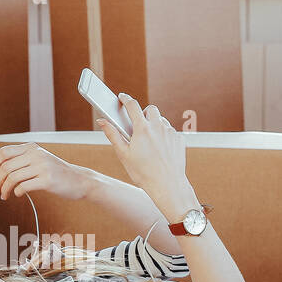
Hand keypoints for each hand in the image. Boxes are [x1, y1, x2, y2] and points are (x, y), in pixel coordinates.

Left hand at [0, 142, 91, 200]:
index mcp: (32, 148)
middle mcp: (36, 154)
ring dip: (4, 189)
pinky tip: (18, 194)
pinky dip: (17, 192)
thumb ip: (21, 160)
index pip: (4, 151)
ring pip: (12, 178)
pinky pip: (23, 187)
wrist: (79, 180)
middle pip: (6, 166)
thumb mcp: (39, 160)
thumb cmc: (56, 172)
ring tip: (4, 195)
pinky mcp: (47, 180)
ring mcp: (42, 167)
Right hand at [96, 94, 193, 209]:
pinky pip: (171, 131)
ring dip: (155, 125)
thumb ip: (112, 135)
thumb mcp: (123, 154)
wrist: (167, 185)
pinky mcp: (180, 139)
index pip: (132, 105)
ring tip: (149, 142)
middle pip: (150, 109)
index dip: (125, 99)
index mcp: (142, 129)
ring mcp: (171, 132)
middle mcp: (158, 127)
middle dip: (144, 114)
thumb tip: (102, 121)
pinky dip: (164, 136)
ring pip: (161, 120)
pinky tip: (160, 150)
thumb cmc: (143, 173)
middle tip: (138, 126)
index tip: (122, 97)